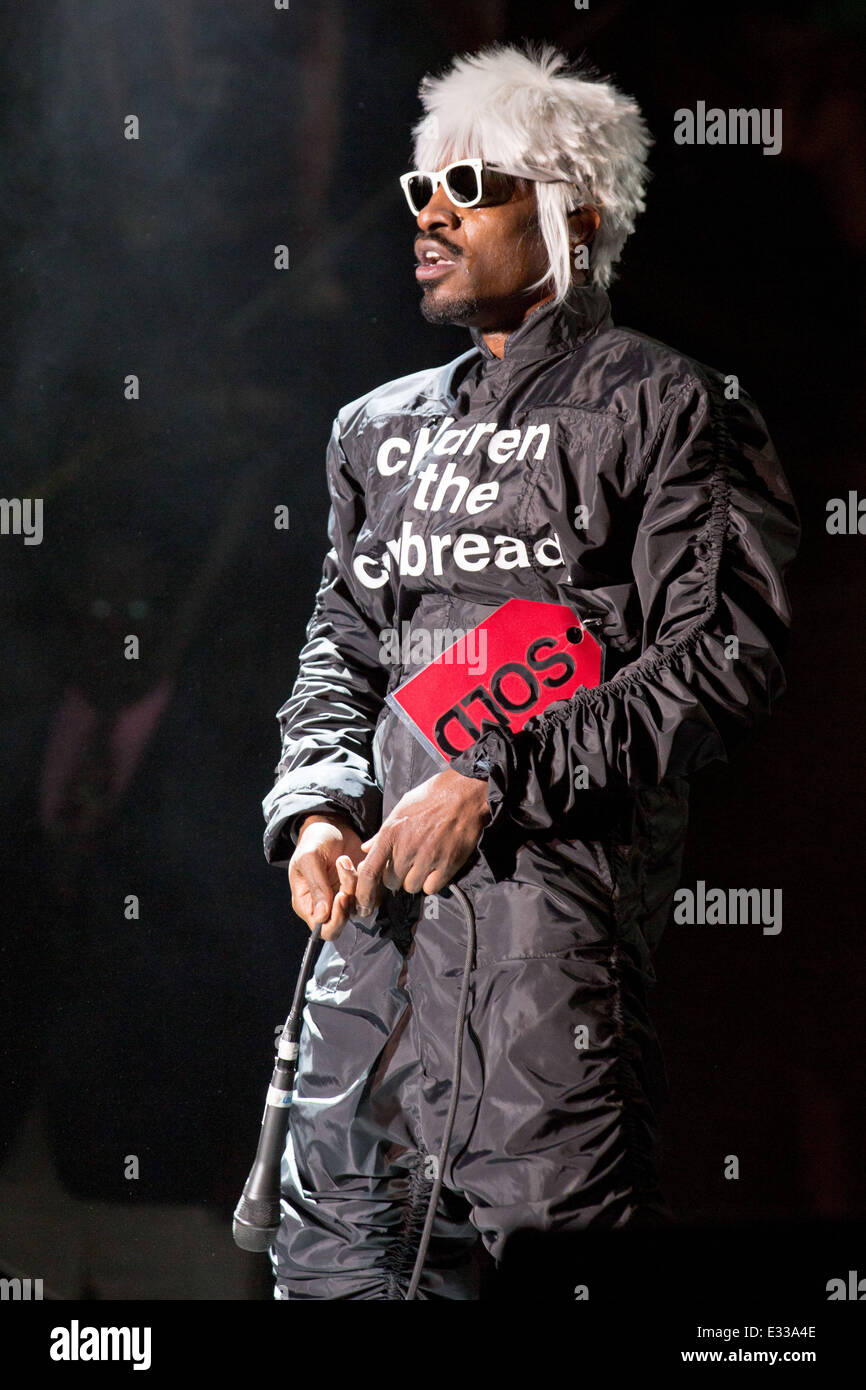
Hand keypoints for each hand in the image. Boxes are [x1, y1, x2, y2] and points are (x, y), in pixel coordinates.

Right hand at [288, 814, 363, 940]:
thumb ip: (316, 886)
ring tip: (344, 861)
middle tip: (347, 876)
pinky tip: (359, 862)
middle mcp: (327, 906)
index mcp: (307, 904)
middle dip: (349, 902)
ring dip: (356, 885)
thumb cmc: (314, 840)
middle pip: (343, 923)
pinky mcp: (361, 888)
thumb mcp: (308, 859)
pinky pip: (373, 895)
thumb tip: (322, 916)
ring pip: (359, 907)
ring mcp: (345, 898)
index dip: (335, 919)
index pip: (323, 929)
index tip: (341, 895)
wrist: (332, 825)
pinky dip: (369, 881)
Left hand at [354, 768, 489, 915]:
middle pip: (391, 883)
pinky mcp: (447, 864)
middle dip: (396, 878)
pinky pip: (431, 888)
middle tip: (406, 865)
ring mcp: (427, 857)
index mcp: (391, 833)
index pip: (370, 871)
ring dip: (415, 880)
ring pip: (411, 887)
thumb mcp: (401, 809)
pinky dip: (432, 882)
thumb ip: (383, 833)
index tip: (364, 904)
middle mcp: (406, 848)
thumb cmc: (431, 797)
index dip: (364, 892)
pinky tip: (436, 868)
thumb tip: (366, 849)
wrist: (464, 793)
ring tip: (424, 863)